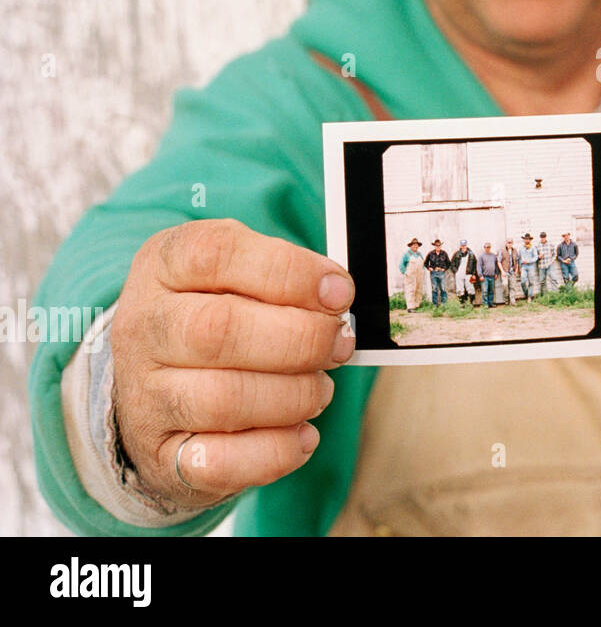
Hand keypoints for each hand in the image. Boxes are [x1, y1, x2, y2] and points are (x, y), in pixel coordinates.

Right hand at [110, 219, 354, 509]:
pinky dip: (275, 452)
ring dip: (295, 396)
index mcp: (164, 264)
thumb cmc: (218, 314)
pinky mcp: (161, 454)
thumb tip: (336, 296)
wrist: (155, 387)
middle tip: (339, 344)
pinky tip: (302, 436)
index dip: (290, 273)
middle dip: (302, 339)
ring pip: (224, 399)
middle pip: (219, 329)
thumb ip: (285, 274)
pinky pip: (220, 463)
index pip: (217, 254)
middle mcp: (144, 326)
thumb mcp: (239, 272)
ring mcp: (145, 394)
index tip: (339, 293)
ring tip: (320, 390)